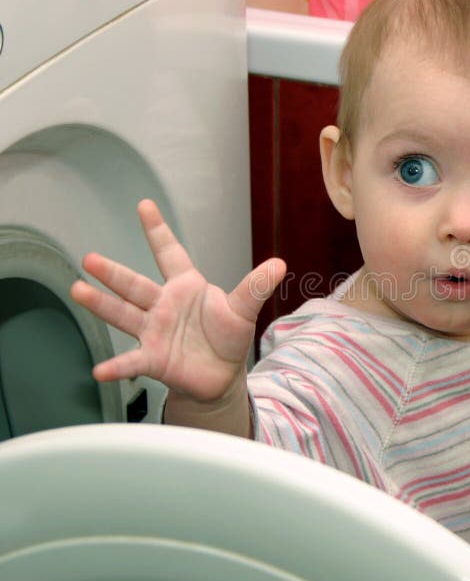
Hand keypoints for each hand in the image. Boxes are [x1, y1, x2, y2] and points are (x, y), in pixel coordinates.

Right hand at [71, 199, 285, 406]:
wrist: (221, 375)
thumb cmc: (228, 336)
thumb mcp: (244, 309)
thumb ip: (256, 287)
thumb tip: (281, 264)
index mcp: (186, 286)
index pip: (169, 253)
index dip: (158, 231)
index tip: (144, 206)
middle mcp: (163, 305)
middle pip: (134, 284)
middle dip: (112, 272)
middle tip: (90, 259)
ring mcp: (154, 331)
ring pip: (124, 314)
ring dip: (102, 304)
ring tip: (78, 290)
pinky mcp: (153, 359)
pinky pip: (131, 361)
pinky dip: (117, 367)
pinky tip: (100, 370)